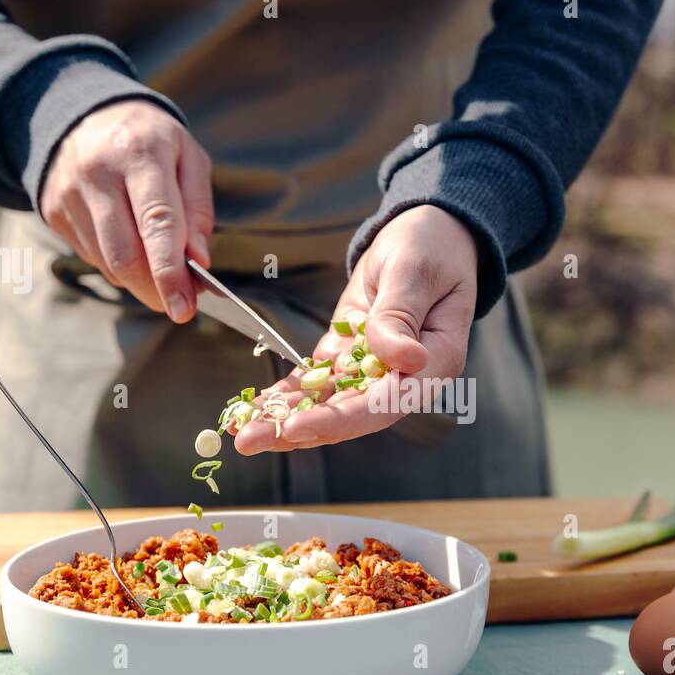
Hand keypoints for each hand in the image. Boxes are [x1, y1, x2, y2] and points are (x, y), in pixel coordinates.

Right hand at [39, 100, 212, 322]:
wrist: (83, 112)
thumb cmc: (149, 140)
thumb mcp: (188, 157)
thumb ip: (198, 209)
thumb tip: (199, 261)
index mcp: (139, 153)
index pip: (157, 222)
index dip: (170, 272)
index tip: (184, 308)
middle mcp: (97, 173)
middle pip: (125, 255)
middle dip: (155, 290)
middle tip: (179, 304)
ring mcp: (68, 193)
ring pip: (107, 263)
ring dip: (139, 279)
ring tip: (158, 265)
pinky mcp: (53, 211)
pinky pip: (91, 257)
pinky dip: (117, 264)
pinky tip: (128, 242)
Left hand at [234, 204, 478, 453]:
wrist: (429, 234)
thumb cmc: (433, 248)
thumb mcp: (416, 271)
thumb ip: (400, 315)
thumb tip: (402, 359)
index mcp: (433, 362)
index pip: (383, 405)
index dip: (338, 420)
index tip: (297, 427)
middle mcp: (403, 378)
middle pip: (348, 415)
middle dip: (297, 430)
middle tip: (249, 441)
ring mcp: (372, 370)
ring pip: (325, 403)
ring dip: (282, 419)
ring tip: (241, 431)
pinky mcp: (347, 355)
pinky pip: (314, 382)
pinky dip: (285, 395)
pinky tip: (252, 408)